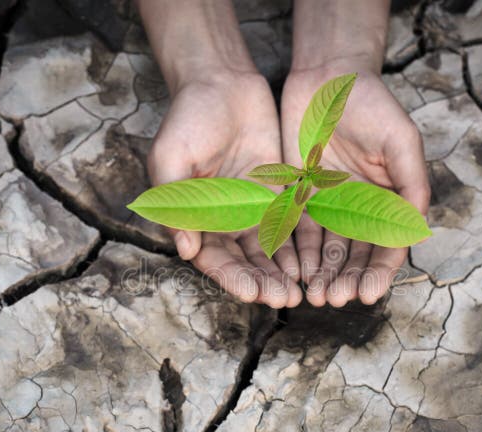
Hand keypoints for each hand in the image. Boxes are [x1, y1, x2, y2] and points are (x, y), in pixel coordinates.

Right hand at [148, 72, 301, 307]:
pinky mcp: (277, 194)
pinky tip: (310, 265)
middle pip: (244, 263)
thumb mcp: (171, 159)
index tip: (252, 292)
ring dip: (282, 274)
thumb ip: (177, 203)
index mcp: (195, 218)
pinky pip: (289, 227)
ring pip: (269, 252)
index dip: (232, 278)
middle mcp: (224, 220)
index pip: (213, 259)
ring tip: (299, 293)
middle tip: (283, 300)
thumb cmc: (188, 119)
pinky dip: (298, 248)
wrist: (222, 82)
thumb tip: (187, 249)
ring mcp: (252, 209)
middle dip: (263, 283)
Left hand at [281, 65, 430, 306]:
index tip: (368, 293)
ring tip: (315, 296)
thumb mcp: (401, 142)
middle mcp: (359, 208)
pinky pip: (298, 231)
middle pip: (354, 255)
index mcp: (388, 200)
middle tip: (335, 300)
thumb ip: (411, 184)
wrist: (329, 78)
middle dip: (347, 279)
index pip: (386, 246)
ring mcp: (328, 204)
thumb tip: (416, 228)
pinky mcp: (299, 195)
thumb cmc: (373, 105)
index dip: (379, 273)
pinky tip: (295, 273)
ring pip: (326, 250)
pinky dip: (298, 253)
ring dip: (322, 274)